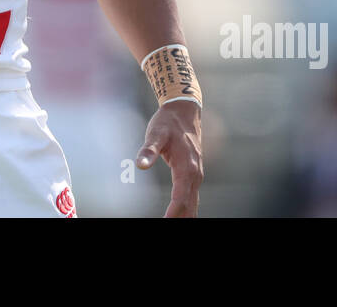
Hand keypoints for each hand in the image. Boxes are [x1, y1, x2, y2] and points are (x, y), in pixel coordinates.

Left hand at [135, 99, 202, 216]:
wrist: (183, 112)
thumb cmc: (167, 123)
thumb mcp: (155, 133)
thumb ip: (148, 150)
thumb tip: (140, 165)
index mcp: (186, 166)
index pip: (181, 196)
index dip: (174, 211)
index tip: (165, 221)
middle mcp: (195, 173)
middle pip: (189, 204)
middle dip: (179, 217)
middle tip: (166, 225)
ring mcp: (196, 175)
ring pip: (193, 202)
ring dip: (185, 216)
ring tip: (171, 223)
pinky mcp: (194, 174)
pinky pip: (192, 196)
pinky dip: (187, 209)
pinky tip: (181, 216)